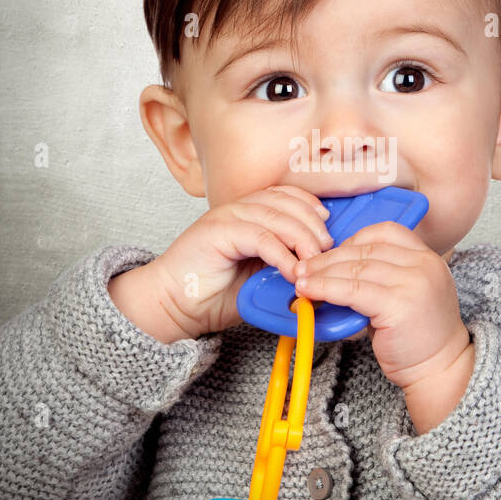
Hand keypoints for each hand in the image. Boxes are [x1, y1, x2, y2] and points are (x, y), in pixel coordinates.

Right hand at [144, 185, 334, 337]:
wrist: (172, 304)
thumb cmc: (212, 293)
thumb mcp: (258, 276)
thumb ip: (283, 265)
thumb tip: (317, 270)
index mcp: (246, 213)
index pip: (286, 195)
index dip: (310, 207)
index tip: (327, 227)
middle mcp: (237, 209)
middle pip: (286, 202)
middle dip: (312, 224)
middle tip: (326, 250)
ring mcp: (226, 217)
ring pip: (277, 217)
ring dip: (301, 239)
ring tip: (313, 261)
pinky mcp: (217, 232)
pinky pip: (260, 236)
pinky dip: (281, 253)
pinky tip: (291, 271)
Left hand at [291, 221, 470, 394]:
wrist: (441, 370)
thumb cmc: (420, 339)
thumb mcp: (407, 296)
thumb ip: (381, 278)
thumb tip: (335, 271)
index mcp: (428, 258)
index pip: (386, 233)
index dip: (353, 240)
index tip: (332, 253)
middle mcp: (424, 265)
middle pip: (366, 250)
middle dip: (329, 257)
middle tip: (304, 266)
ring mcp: (414, 283)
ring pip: (356, 268)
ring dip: (322, 273)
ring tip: (301, 280)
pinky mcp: (399, 304)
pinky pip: (353, 290)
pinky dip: (327, 288)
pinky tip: (310, 292)